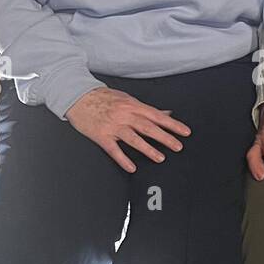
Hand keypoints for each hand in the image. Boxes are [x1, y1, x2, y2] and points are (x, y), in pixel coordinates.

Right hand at [65, 87, 189, 172]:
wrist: (78, 96)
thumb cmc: (103, 98)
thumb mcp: (127, 99)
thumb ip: (146, 109)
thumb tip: (167, 112)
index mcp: (133, 105)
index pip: (157, 115)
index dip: (173, 124)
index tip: (185, 132)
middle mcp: (124, 115)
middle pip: (148, 127)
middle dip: (165, 137)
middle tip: (178, 146)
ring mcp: (113, 126)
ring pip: (133, 138)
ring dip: (148, 149)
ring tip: (160, 158)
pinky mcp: (101, 135)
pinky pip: (114, 149)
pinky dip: (123, 159)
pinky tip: (132, 167)